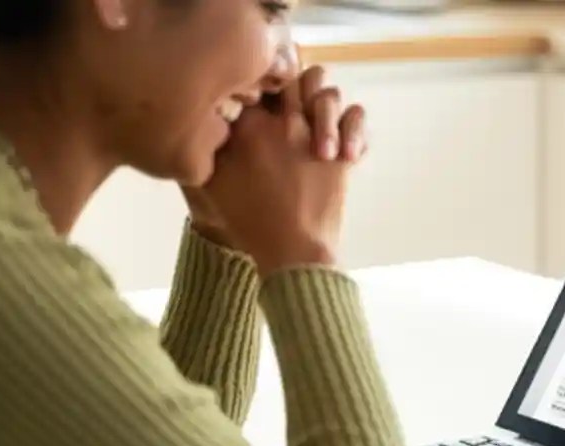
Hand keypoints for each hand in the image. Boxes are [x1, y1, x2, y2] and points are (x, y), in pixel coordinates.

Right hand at [184, 66, 368, 272]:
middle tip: (292, 103)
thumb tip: (212, 116)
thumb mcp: (213, 181)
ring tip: (316, 130)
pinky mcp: (343, 153)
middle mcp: (285, 122)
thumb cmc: (250, 222)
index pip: (256, 79)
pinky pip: (356, 117)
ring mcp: (317, 134)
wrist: (291, 252)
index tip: (261, 100)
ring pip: (326, 90)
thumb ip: (209, 144)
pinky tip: (342, 143)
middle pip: (293, 74)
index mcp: (249, 125)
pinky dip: (352, 124)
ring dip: (323, 103)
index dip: (259, 83)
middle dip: (293, 82)